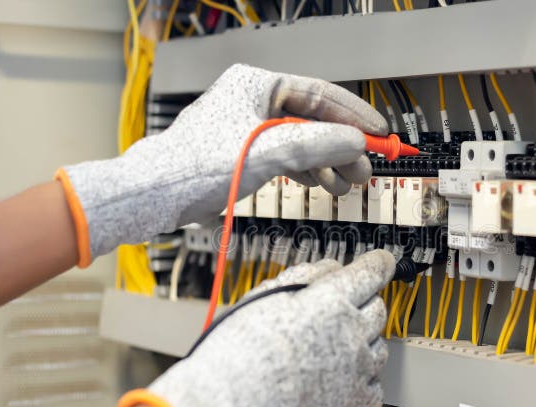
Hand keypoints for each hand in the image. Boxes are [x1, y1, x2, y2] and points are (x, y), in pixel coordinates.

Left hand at [56, 64, 386, 266]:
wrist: (156, 194)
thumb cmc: (197, 165)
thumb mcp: (268, 152)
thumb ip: (317, 144)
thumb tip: (356, 142)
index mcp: (258, 84)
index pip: (321, 94)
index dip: (354, 115)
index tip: (379, 134)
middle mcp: (255, 100)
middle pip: (315, 119)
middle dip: (342, 146)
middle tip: (364, 169)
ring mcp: (250, 125)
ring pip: (303, 139)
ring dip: (327, 161)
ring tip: (345, 183)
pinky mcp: (245, 150)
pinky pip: (288, 154)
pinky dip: (307, 168)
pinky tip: (321, 182)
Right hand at [117, 250, 394, 406]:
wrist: (227, 404)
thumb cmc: (236, 351)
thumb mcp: (266, 296)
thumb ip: (305, 276)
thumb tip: (331, 269)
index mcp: (329, 300)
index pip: (372, 272)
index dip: (378, 264)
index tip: (382, 263)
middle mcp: (350, 332)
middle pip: (378, 309)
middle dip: (363, 306)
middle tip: (339, 313)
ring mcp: (356, 370)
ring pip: (380, 348)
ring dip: (363, 344)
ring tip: (330, 352)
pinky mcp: (353, 404)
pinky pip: (375, 388)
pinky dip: (363, 382)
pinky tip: (340, 381)